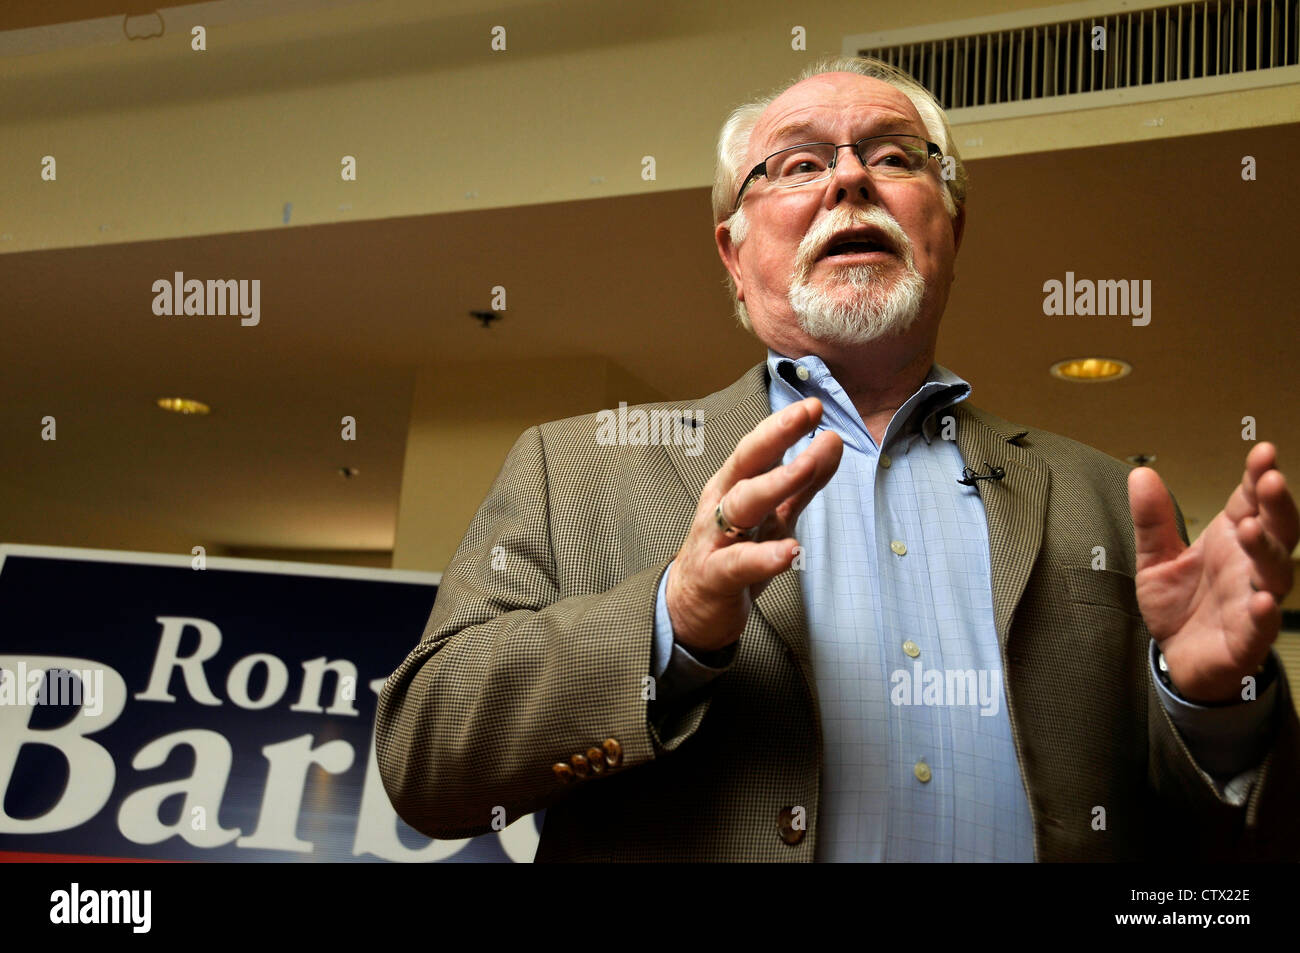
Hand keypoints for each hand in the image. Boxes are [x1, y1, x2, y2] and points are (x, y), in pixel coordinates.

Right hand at [665, 397, 842, 652]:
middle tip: (808, 413)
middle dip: (776, 436)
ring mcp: (715, 539)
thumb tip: (832, 441)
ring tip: (807, 467)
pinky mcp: (716, 576)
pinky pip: (740, 563)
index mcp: (733, 486)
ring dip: (775, 484)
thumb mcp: (772, 517)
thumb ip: (802, 483)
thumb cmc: (731, 555)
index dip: (784, 425)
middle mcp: (720, 505)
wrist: (688, 610)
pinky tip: (792, 552)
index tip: (814, 405)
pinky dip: (766, 557)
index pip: (759, 447)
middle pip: (746, 463)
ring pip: (741, 505)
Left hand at [1129, 442, 1297, 702]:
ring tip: (1249, 528)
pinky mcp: (1246, 639)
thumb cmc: (1177, 604)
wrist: (1176, 658)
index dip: (1259, 477)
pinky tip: (1261, 601)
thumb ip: (1151, 520)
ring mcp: (1252, 601)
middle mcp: (1249, 566)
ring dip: (1266, 550)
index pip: (1251, 502)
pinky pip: (1261, 626)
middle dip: (1276, 505)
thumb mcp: (1154, 558)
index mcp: (1230, 540)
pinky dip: (1263, 613)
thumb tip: (1141, 474)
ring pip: (1274, 573)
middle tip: (1270, 479)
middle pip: (1276, 531)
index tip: (1262, 452)